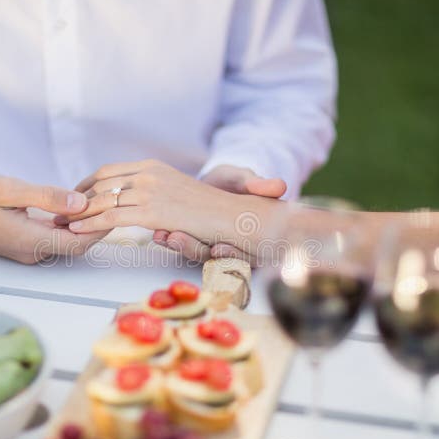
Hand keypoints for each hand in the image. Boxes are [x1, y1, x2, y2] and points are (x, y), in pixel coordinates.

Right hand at [0, 175, 108, 263]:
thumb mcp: (10, 190)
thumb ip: (47, 197)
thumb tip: (80, 202)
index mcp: (30, 241)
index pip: (78, 242)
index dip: (101, 227)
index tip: (115, 207)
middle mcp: (33, 251)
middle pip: (78, 243)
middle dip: (98, 224)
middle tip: (114, 201)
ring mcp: (30, 250)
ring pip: (68, 241)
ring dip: (85, 223)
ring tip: (101, 200)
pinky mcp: (27, 243)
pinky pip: (56, 237)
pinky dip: (70, 224)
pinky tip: (78, 206)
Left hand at [59, 160, 238, 239]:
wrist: (232, 216)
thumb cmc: (207, 210)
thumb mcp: (176, 192)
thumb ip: (153, 193)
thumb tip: (133, 204)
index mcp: (152, 167)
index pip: (108, 172)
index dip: (85, 185)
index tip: (72, 197)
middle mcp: (148, 174)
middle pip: (100, 184)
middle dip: (76, 199)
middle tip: (59, 212)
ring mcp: (150, 191)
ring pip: (103, 200)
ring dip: (78, 212)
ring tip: (62, 223)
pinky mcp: (153, 212)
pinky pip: (113, 217)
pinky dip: (91, 224)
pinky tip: (78, 230)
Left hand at [153, 165, 285, 263]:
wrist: (215, 184)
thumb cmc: (234, 183)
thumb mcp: (246, 181)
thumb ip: (259, 185)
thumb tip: (280, 186)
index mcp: (248, 239)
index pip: (244, 254)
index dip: (232, 254)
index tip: (219, 249)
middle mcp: (228, 248)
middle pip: (213, 258)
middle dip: (193, 249)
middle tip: (176, 238)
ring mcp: (207, 246)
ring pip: (193, 252)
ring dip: (176, 245)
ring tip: (162, 235)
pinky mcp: (189, 240)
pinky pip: (179, 245)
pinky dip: (167, 239)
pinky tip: (157, 233)